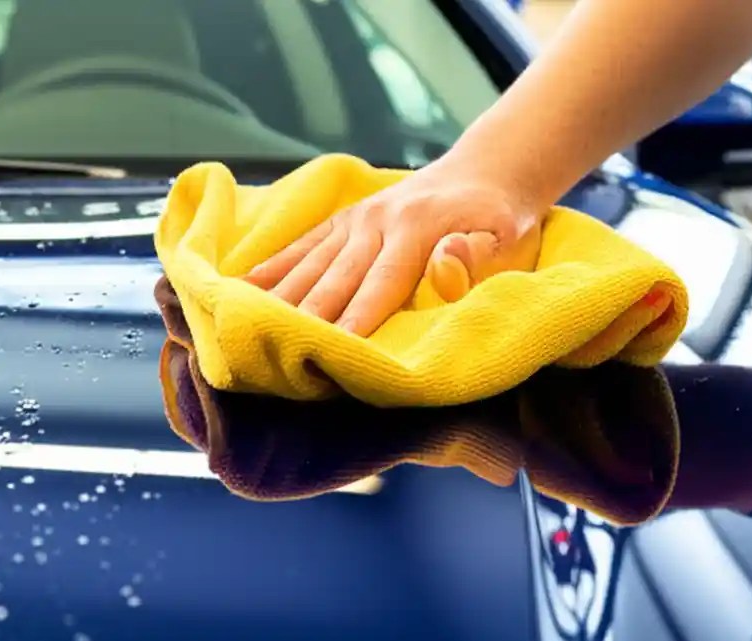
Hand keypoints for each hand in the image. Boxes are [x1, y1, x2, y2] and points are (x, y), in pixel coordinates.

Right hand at [243, 159, 541, 335]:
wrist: (488, 172)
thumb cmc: (506, 221)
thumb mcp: (513, 239)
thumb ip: (481, 257)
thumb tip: (444, 262)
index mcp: (415, 229)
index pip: (377, 286)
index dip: (352, 323)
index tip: (326, 353)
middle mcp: (375, 222)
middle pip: (332, 280)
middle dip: (300, 319)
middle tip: (269, 356)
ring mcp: (354, 220)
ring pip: (308, 265)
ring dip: (274, 298)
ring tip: (239, 328)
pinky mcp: (342, 221)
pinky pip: (301, 245)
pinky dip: (270, 267)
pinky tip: (238, 287)